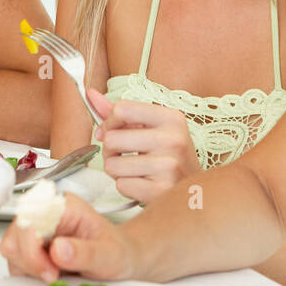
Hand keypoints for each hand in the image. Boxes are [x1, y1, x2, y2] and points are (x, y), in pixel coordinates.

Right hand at [0, 192, 135, 282]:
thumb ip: (85, 252)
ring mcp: (35, 232)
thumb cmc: (116, 251)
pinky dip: (30, 275)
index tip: (50, 270)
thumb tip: (58, 249)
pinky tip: (52, 276)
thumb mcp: (108, 255)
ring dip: (30, 269)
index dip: (32, 246)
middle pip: (15, 234)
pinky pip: (16, 263)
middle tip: (54, 276)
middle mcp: (45, 215)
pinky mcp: (30, 249)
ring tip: (56, 276)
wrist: (120, 260)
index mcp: (64, 206)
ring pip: (12, 249)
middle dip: (31, 262)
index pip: (31, 216)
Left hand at [88, 88, 200, 203]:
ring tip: (135, 171)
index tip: (114, 132)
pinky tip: (143, 185)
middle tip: (124, 156)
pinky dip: (127, 187)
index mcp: (171, 117)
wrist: (195, 190)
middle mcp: (173, 139)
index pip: (122, 109)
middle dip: (110, 150)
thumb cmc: (169, 156)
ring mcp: (169, 166)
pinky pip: (122, 185)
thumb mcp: (153, 129)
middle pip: (111, 139)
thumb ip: (121, 113)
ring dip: (118, 171)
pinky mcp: (161, 190)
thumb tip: (91, 95)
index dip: (109, 123)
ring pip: (112, 165)